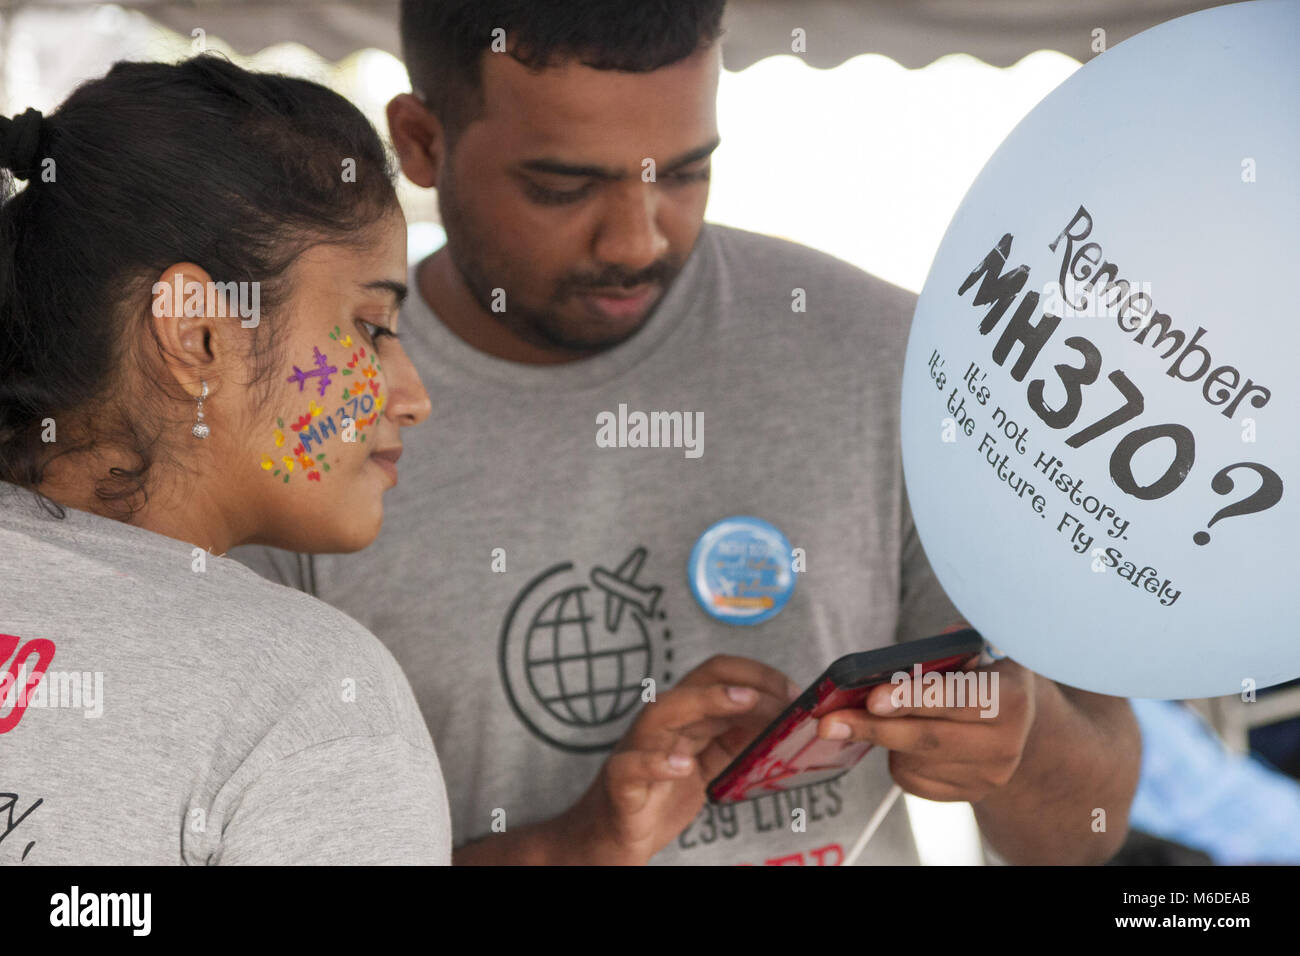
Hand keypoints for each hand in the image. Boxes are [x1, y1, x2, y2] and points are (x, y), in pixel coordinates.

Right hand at [560, 654, 794, 864]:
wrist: (608, 837)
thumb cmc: (656, 797)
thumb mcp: (706, 765)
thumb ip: (733, 741)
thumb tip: (777, 720)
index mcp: (680, 718)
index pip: (715, 675)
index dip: (756, 675)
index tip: (794, 692)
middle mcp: (658, 726)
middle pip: (694, 685)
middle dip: (742, 683)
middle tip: (784, 697)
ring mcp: (635, 752)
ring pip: (661, 713)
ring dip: (704, 702)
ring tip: (742, 702)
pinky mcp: (620, 785)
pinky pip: (630, 767)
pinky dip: (656, 762)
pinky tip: (682, 765)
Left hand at [815, 656, 1035, 803]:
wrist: (1015, 725)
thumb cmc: (983, 675)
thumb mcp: (979, 649)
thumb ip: (947, 647)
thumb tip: (899, 662)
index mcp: (1011, 696)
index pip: (959, 698)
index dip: (914, 697)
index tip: (872, 698)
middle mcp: (1006, 743)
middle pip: (929, 739)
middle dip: (874, 728)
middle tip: (830, 722)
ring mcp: (988, 775)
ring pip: (914, 759)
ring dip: (881, 738)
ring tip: (867, 717)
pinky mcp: (968, 795)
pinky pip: (913, 779)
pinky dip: (894, 757)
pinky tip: (898, 739)